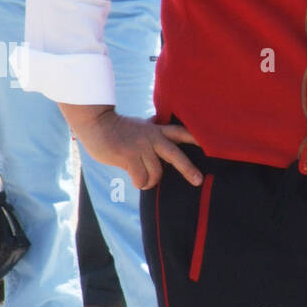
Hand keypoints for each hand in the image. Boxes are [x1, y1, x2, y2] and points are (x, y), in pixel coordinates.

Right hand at [59, 104, 201, 189]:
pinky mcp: (129, 156)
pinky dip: (139, 183)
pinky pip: (141, 179)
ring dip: (149, 181)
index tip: (211, 145)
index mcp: (156, 130)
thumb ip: (152, 135)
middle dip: (189, 170)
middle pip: (176, 156)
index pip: (180, 132)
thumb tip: (161, 143)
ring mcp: (141, 147)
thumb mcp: (139, 128)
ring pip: (156, 174)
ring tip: (143, 180)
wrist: (95, 123)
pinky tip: (135, 180)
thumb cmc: (115, 128)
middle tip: (198, 181)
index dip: (195, 138)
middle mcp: (152, 138)